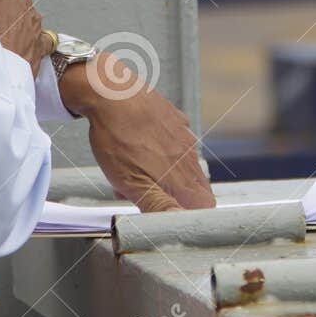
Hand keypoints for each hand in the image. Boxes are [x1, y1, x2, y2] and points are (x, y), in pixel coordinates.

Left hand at [62, 54, 214, 212]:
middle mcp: (189, 156)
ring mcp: (184, 136)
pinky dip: (162, 153)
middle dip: (176, 199)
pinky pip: (175, 144)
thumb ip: (158, 206)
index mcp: (181, 175)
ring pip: (184, 167)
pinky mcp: (174, 121)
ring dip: (166, 177)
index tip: (174, 219)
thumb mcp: (131, 182)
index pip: (205, 206)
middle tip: (148, 198)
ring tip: (136, 174)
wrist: (110, 92)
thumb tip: (179, 224)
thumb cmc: (117, 138)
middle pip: (197, 188)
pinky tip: (140, 150)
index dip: (193, 217)